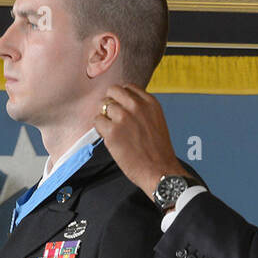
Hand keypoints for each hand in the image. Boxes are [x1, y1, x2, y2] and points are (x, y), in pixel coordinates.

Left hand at [94, 84, 190, 198]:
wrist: (160, 171)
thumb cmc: (159, 151)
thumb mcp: (157, 121)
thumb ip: (142, 110)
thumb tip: (124, 105)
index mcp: (150, 103)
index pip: (128, 87)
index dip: (122, 97)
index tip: (122, 107)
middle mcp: (136, 106)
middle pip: (112, 91)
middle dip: (111, 102)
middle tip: (114, 117)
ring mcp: (123, 117)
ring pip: (103, 106)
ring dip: (105, 117)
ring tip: (114, 131)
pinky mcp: (112, 131)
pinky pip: (97, 121)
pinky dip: (101, 129)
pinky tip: (111, 139)